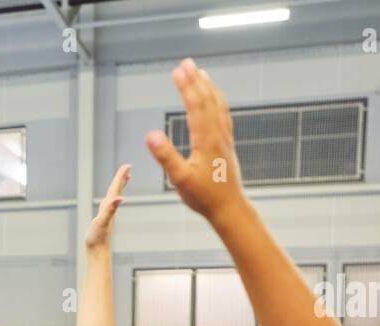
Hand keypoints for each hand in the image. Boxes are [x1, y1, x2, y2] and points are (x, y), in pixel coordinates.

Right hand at [84, 164, 130, 250]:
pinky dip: (111, 199)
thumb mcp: (102, 222)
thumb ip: (110, 209)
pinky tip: (111, 200)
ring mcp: (107, 215)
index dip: (120, 177)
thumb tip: (120, 198)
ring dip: (118, 188)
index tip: (127, 165)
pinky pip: (109, 206)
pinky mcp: (103, 221)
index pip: (116, 189)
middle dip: (121, 179)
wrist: (98, 252)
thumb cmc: (98, 238)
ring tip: (124, 180)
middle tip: (127, 168)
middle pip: (117, 191)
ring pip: (114, 197)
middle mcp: (110, 210)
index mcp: (110, 207)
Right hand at [144, 58, 247, 225]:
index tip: (177, 70)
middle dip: (195, 80)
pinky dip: (218, 102)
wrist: (229, 208)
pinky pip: (223, 115)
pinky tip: (215, 100)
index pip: (195, 106)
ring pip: (218, 105)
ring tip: (201, 73)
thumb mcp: (180, 180)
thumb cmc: (204, 197)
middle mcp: (217, 135)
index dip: (186, 87)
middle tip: (186, 62)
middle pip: (207, 100)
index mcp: (206, 140)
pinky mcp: (227, 145)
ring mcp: (224, 138)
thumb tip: (150, 135)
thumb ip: (165, 157)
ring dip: (208, 87)